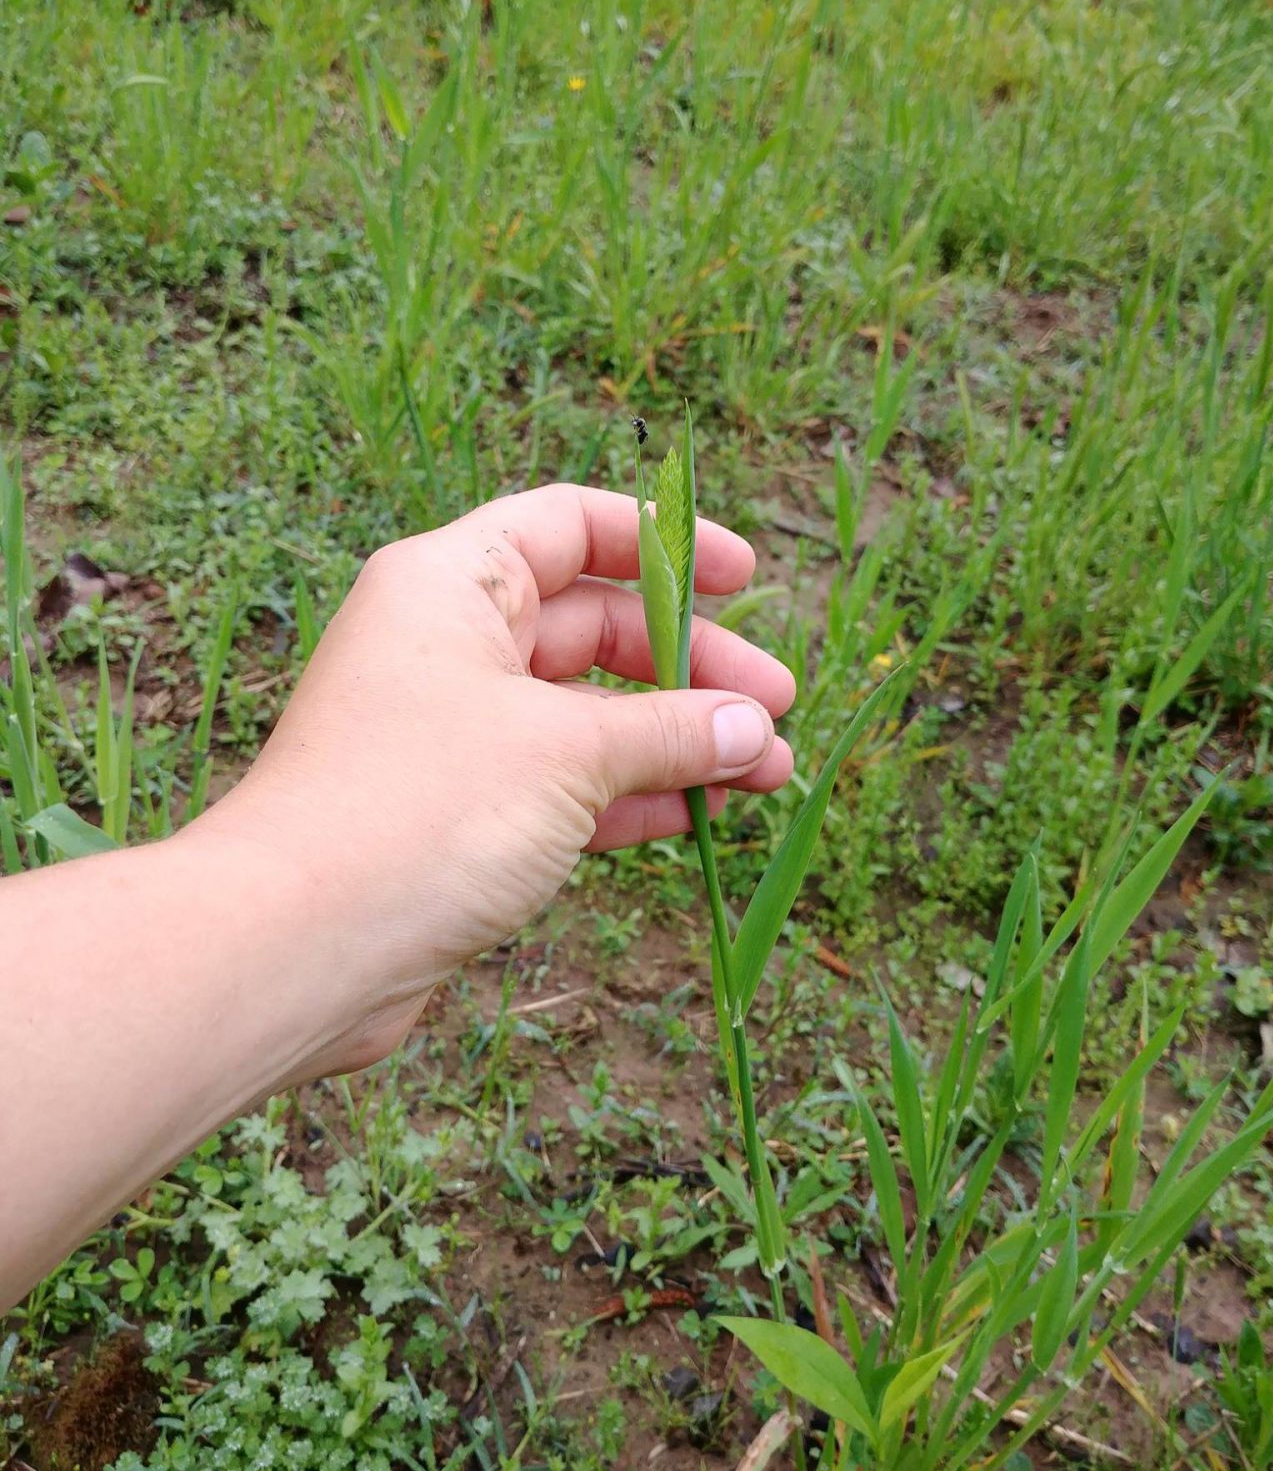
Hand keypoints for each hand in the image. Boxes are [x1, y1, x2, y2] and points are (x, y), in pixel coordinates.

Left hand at [197, 484, 794, 1076]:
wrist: (296, 946)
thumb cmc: (423, 809)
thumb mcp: (567, 752)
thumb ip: (671, 730)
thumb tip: (756, 728)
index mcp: (451, 583)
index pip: (570, 525)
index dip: (663, 542)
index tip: (745, 579)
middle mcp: (447, 646)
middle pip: (592, 628)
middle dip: (692, 667)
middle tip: (778, 708)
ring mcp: (451, 735)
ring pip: (585, 716)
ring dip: (676, 742)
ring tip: (767, 775)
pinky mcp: (456, 816)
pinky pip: (562, 787)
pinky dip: (629, 797)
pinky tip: (698, 817)